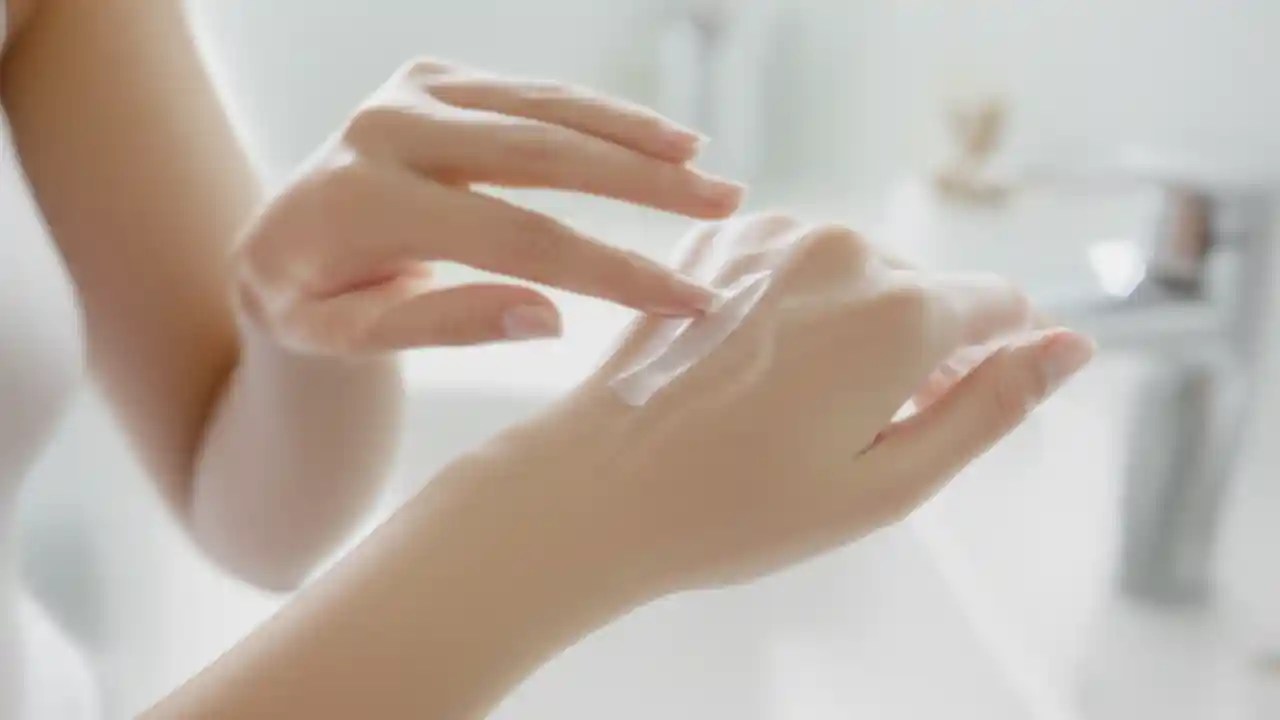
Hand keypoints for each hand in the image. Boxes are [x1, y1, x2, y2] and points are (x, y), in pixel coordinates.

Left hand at [232, 58, 743, 354]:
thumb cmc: (313, 303)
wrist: (271, 236)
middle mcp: (388, 127)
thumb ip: (443, 323)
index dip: (610, 270)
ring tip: (706, 165)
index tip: (685, 300)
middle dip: (644, 185)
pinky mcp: (434, 76)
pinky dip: (599, 114)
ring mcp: (412, 90)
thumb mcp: (349, 337)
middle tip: (726, 204)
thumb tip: (552, 315)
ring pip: (546, 106)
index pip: (516, 239)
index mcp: (363, 200)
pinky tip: (657, 136)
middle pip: (544, 155)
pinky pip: (532, 93)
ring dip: (634, 134)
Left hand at [470, 214, 1094, 596]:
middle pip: (926, 289)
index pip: (1000, 304)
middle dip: (912, 350)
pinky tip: (747, 363)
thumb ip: (991, 406)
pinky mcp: (718, 239)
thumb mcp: (889, 484)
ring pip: (859, 271)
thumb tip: (1071, 346)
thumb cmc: (742, 507)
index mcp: (900, 312)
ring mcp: (772, 235)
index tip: (935, 407)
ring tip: (785, 402)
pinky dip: (791, 303)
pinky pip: (794, 261)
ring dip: (849, 323)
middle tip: (841, 429)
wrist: (599, 486)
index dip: (988, 359)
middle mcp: (843, 249)